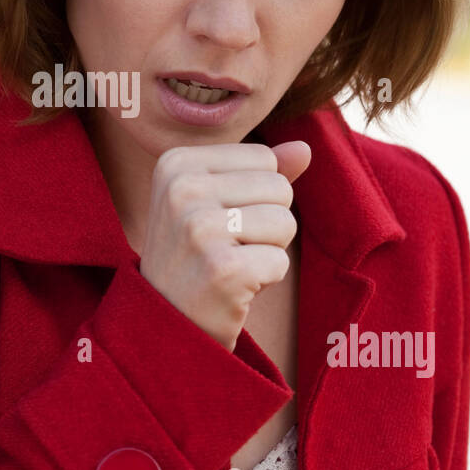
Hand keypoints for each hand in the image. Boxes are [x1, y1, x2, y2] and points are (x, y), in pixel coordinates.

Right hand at [138, 140, 310, 352]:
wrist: (164, 321)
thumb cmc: (195, 257)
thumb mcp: (215, 202)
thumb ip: (259, 173)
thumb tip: (304, 148)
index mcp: (175, 163)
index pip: (263, 158)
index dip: (254, 196)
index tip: (217, 222)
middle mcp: (181, 189)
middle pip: (278, 187)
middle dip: (267, 224)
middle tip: (226, 248)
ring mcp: (198, 229)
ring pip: (285, 221)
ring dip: (269, 251)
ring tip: (231, 265)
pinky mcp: (222, 268)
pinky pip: (281, 261)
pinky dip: (266, 279)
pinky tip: (233, 288)